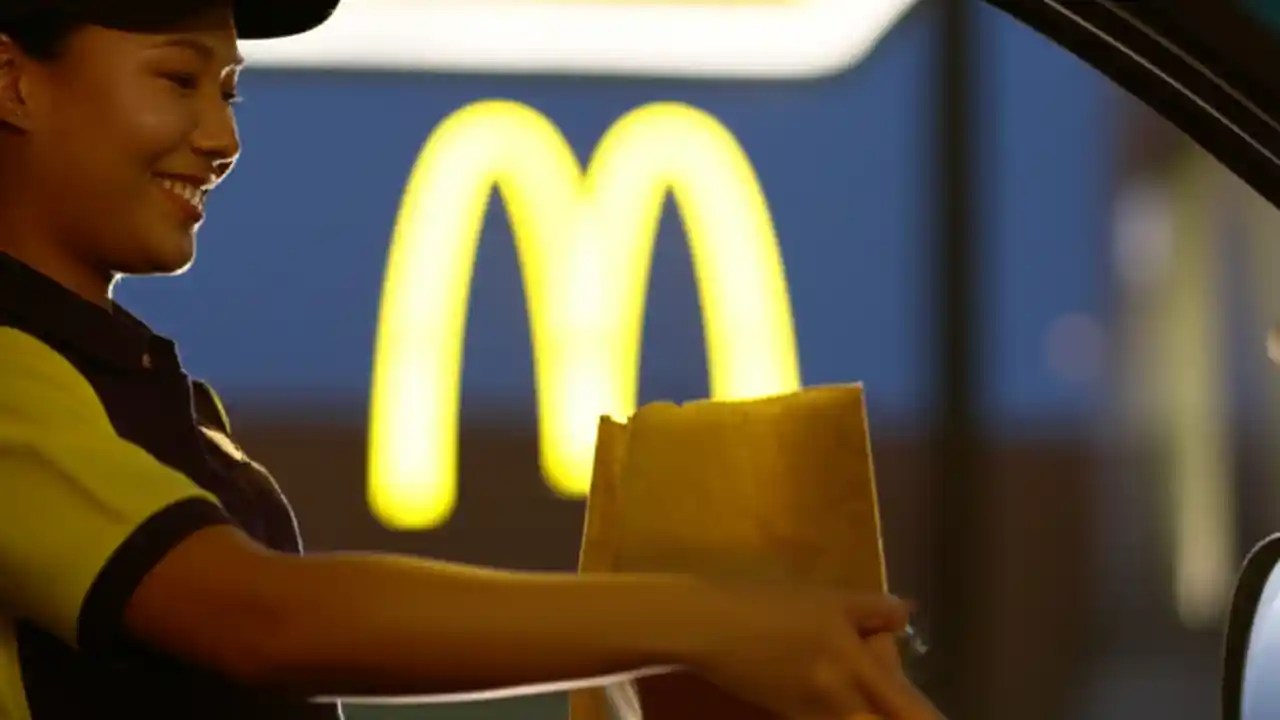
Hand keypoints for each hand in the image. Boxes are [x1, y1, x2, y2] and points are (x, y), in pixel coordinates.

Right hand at [684, 583, 940, 719]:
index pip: (908, 709)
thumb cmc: (770, 605)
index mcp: (856, 669)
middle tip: (907, 705)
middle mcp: (840, 701)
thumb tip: (908, 615)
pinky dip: (843, 714)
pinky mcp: (788, 715)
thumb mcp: (827, 598)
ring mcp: (812, 714)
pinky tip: (843, 702)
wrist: (710, 626)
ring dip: (868, 712)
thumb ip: (873, 608)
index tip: (940, 719)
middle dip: (900, 714)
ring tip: (872, 697)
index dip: (929, 718)